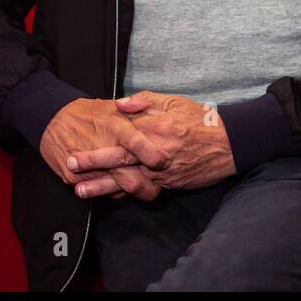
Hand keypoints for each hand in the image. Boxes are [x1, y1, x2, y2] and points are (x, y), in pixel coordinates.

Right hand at [40, 98, 167, 200]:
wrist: (50, 119)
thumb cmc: (87, 113)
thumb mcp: (112, 106)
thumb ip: (136, 112)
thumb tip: (159, 118)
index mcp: (112, 127)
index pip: (134, 143)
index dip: (150, 153)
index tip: (163, 161)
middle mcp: (100, 149)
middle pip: (128, 176)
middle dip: (147, 185)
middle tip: (160, 186)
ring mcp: (87, 168)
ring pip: (116, 188)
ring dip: (134, 191)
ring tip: (149, 190)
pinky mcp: (74, 179)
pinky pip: (101, 192)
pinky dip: (115, 191)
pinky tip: (124, 188)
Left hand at [72, 91, 235, 191]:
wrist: (230, 143)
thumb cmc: (201, 119)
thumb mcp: (174, 101)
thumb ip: (145, 101)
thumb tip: (119, 104)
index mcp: (155, 126)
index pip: (121, 132)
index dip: (98, 138)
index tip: (75, 139)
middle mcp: (156, 150)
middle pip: (119, 157)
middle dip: (93, 162)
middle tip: (69, 165)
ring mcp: (162, 170)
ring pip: (128, 179)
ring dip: (103, 186)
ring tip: (81, 191)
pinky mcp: (170, 183)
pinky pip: (144, 190)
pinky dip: (126, 194)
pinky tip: (110, 199)